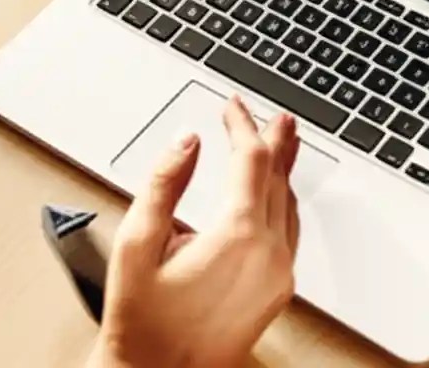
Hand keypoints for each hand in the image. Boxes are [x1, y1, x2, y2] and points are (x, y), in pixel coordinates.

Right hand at [88, 96, 300, 367]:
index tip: (232, 105)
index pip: (252, 160)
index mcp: (238, 236)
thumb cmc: (141, 322)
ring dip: (284, 171)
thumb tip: (186, 142)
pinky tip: (275, 197)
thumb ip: (164, 183)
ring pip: (291, 206)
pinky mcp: (278, 293)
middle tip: (275, 115)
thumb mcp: (137, 243)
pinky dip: (283, 203)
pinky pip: (290, 234)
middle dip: (274, 141)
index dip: (243, 125)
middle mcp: (269, 255)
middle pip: (280, 179)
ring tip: (281, 144)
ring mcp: (279, 276)